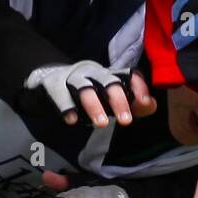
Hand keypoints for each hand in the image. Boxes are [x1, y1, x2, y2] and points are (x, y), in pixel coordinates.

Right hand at [19, 64, 154, 128]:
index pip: (127, 74)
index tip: (144, 103)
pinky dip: (66, 107)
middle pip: (108, 81)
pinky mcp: (52, 84)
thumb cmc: (86, 93)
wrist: (46, 80)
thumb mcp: (109, 99)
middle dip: (118, 99)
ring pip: (85, 88)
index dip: (137, 86)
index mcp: (108, 74)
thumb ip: (132, 104)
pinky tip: (72, 120)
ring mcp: (71, 77)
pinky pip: (60, 94)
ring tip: (102, 124)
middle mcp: (92, 72)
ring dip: (94, 105)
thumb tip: (151, 105)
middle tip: (126, 121)